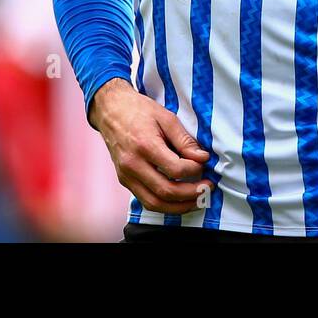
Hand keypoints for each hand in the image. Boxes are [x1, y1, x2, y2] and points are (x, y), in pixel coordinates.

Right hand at [90, 78, 213, 213]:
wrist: (111, 111)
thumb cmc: (140, 111)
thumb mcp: (167, 118)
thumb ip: (185, 141)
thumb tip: (202, 158)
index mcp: (145, 146)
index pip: (175, 170)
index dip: (195, 170)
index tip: (204, 164)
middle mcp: (133, 165)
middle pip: (166, 191)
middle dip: (191, 194)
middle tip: (207, 188)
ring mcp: (126, 175)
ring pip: (154, 203)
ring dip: (179, 206)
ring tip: (197, 200)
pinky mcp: (124, 180)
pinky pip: (145, 200)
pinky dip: (164, 204)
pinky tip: (179, 199)